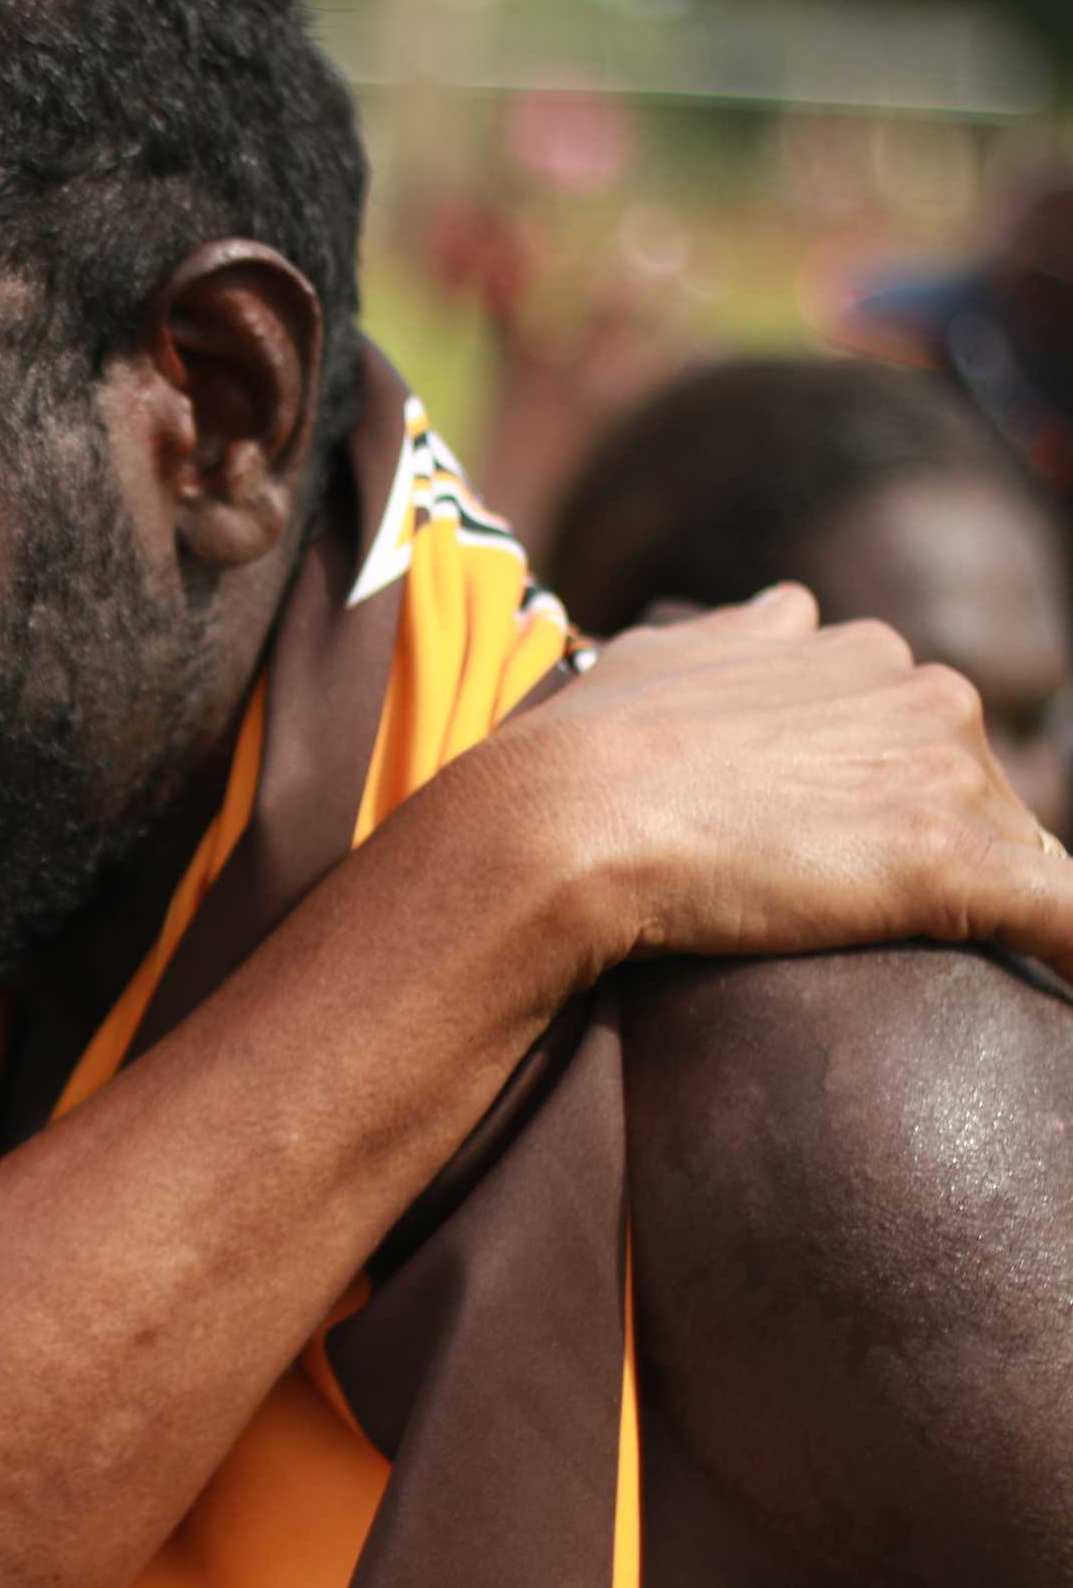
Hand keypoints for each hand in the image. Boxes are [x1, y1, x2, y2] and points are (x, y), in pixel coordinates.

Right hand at [483, 585, 1072, 980]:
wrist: (564, 820)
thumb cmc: (585, 751)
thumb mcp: (658, 656)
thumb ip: (738, 634)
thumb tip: (791, 605)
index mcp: (856, 652)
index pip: (915, 728)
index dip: (884, 791)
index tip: (844, 839)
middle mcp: (921, 693)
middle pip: (974, 787)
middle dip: (936, 842)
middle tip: (856, 905)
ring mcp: (945, 778)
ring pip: (1014, 851)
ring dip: (988, 898)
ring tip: (952, 959)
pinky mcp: (956, 867)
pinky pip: (1063, 915)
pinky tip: (1069, 983)